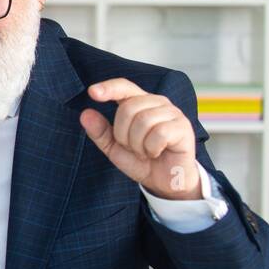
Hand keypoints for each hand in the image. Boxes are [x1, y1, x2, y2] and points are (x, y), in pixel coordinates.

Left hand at [79, 78, 200, 199]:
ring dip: (138, 144)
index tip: (92, 92)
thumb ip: (100, 131)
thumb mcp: (115, 148)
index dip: (109, 87)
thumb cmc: (142, 161)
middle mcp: (157, 102)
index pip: (124, 86)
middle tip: (133, 148)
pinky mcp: (183, 127)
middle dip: (123, 134)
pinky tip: (157, 153)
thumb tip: (85, 114)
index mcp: (140, 103)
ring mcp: (173, 113)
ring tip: (146, 151)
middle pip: (128, 107)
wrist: (165, 182)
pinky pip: (159, 133)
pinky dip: (152, 148)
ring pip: (143, 120)